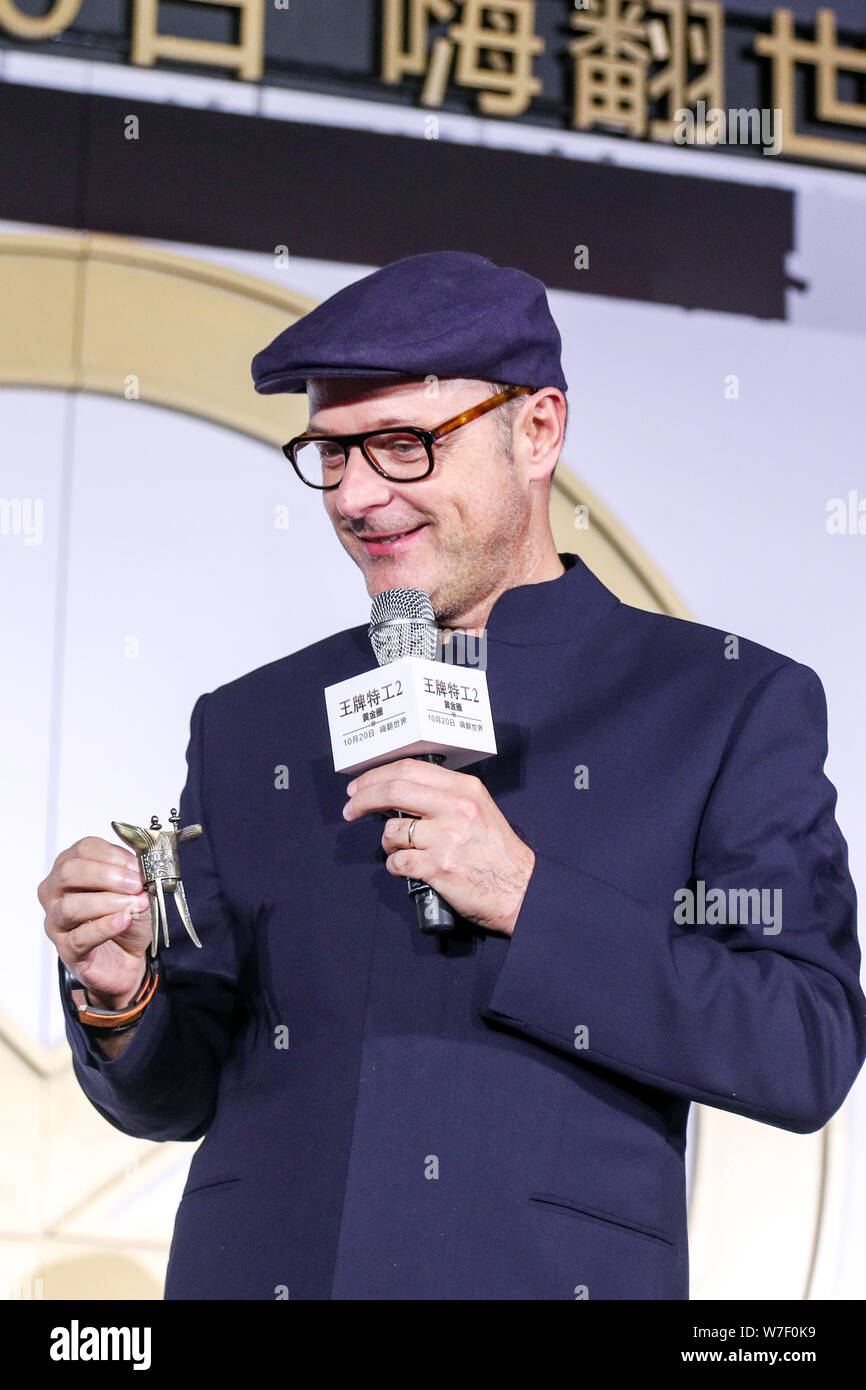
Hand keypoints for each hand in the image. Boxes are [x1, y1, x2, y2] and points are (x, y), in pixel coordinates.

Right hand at [38, 836, 152, 1008]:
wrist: (130, 958)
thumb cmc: (126, 919)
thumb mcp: (135, 889)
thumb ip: (134, 874)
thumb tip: (140, 863)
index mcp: (71, 869)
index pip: (83, 849)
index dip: (112, 855)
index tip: (137, 866)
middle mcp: (56, 894)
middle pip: (69, 873)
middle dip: (106, 876)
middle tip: (135, 885)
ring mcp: (57, 923)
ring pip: (69, 906)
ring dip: (107, 902)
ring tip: (134, 905)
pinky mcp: (67, 951)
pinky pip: (79, 938)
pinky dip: (104, 927)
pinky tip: (123, 921)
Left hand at [343, 759, 534, 935]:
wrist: (520, 889)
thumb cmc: (496, 852)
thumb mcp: (478, 809)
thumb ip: (443, 797)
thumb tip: (397, 794)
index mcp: (464, 789)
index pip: (408, 770)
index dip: (375, 776)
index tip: (359, 788)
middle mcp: (456, 808)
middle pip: (393, 791)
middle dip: (363, 799)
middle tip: (351, 809)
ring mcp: (447, 838)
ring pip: (392, 831)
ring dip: (387, 842)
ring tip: (401, 850)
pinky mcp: (439, 867)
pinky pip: (398, 861)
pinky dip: (396, 865)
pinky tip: (408, 868)